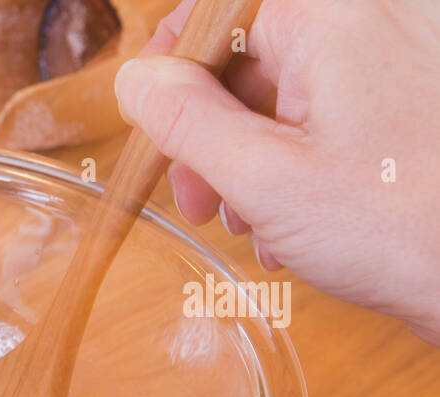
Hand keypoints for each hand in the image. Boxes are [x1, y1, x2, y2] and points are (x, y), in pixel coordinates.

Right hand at [114, 0, 439, 341]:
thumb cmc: (398, 228)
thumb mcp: (262, 179)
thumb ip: (185, 123)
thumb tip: (135, 81)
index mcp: (329, 21)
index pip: (215, 16)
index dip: (169, 70)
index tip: (146, 121)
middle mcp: (369, 23)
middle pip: (250, 60)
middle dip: (211, 135)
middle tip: (199, 202)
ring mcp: (396, 61)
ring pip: (287, 95)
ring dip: (251, 161)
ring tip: (254, 224)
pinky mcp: (409, 101)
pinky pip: (330, 115)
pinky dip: (299, 164)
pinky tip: (294, 222)